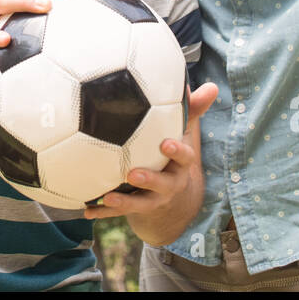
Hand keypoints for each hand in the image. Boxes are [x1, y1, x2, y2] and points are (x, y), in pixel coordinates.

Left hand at [84, 82, 218, 224]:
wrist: (172, 196)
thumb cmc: (172, 154)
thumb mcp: (183, 133)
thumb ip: (193, 110)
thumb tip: (212, 86)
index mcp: (180, 164)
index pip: (185, 157)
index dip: (177, 151)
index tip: (165, 143)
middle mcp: (170, 184)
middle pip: (164, 185)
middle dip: (150, 180)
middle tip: (133, 173)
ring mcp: (153, 199)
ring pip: (142, 203)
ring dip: (125, 201)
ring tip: (107, 196)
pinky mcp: (136, 209)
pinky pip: (120, 213)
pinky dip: (103, 212)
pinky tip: (86, 211)